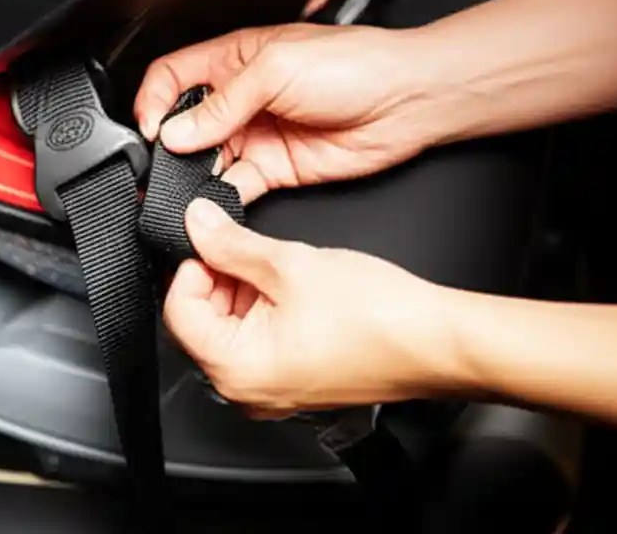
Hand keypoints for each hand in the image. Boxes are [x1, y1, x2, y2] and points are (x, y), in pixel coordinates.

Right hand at [134, 24, 440, 202]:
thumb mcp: (276, 70)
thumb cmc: (354, 64)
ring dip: (190, 175)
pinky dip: (219, 198)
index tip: (148, 128)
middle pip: (183, 123)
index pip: (172, 77)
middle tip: (158, 165)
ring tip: (183, 186)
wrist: (407, 100)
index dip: (152, 101)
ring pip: (205, 160)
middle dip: (166, 145)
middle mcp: (240, 99)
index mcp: (234, 60)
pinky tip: (214, 201)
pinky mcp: (274, 170)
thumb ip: (222, 104)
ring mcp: (256, 135)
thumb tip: (176, 132)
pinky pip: (235, 187)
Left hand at [164, 199, 461, 416]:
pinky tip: (292, 288)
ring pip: (229, 330)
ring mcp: (271, 392)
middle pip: (200, 322)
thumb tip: (197, 224)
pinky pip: (257, 344)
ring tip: (280, 267)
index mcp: (236, 370)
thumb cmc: (379, 317)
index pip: (179, 310)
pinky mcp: (293, 384)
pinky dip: (264, 311)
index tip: (211, 239)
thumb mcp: (290, 264)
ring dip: (242, 292)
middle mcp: (246, 392)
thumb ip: (231, 244)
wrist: (436, 343)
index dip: (192, 265)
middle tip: (246, 247)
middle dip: (217, 278)